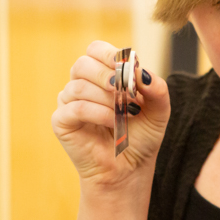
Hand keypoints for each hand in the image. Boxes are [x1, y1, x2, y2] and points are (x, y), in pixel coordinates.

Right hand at [51, 40, 169, 188]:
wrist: (129, 169)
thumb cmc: (140, 137)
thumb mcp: (158, 111)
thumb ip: (157, 88)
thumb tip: (142, 73)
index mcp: (100, 75)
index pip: (95, 50)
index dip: (109, 54)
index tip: (127, 66)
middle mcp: (81, 85)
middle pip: (82, 64)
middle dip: (106, 75)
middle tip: (126, 91)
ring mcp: (68, 103)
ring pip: (78, 87)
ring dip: (106, 99)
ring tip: (125, 114)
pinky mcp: (61, 122)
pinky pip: (75, 108)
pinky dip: (97, 113)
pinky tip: (113, 122)